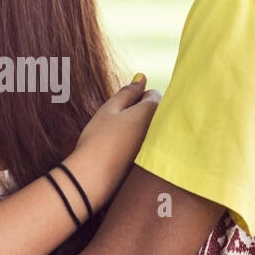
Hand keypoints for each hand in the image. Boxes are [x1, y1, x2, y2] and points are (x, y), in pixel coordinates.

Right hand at [65, 74, 160, 208]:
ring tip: (119, 140)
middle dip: (142, 114)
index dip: (138, 97)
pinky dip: (140, 147)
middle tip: (119, 124)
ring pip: (154, 131)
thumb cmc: (99, 140)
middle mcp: (162, 129)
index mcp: (152, 111)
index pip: (155, 95)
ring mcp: (159, 148)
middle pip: (157, 114)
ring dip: (141, 130)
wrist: (93, 178)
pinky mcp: (154, 164)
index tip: (122, 108)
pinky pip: (152, 148)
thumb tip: (142, 76)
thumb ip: (128, 92)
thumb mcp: (110, 110)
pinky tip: (123, 154)